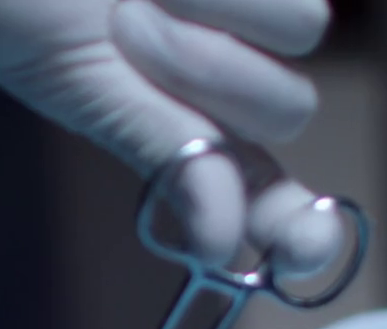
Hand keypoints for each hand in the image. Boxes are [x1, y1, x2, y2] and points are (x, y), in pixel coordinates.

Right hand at [0, 0, 341, 271]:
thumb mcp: (80, 83)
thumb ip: (161, 154)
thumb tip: (220, 246)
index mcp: (179, 129)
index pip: (269, 198)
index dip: (302, 229)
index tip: (301, 243)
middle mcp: (224, 75)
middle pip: (291, 109)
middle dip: (212, 75)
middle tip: (129, 33)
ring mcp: (247, 12)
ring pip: (306, 29)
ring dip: (215, 9)